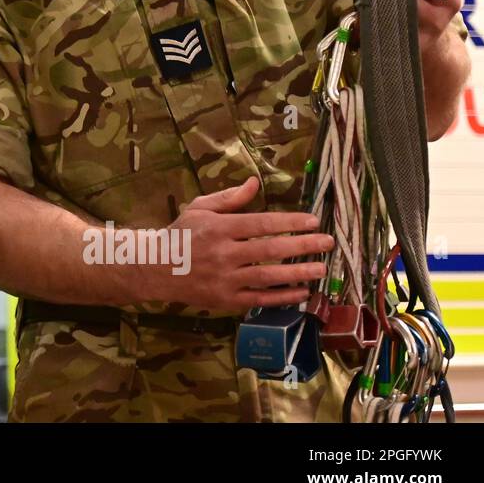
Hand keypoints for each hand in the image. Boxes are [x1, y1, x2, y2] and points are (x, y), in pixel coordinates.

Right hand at [160, 177, 332, 312]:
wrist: (156, 268)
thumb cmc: (181, 234)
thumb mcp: (199, 209)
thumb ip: (229, 198)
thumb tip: (256, 183)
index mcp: (219, 228)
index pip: (261, 223)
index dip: (290, 223)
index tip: (313, 221)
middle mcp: (223, 253)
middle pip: (270, 250)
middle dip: (303, 246)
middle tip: (327, 243)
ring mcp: (225, 278)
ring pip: (269, 276)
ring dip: (298, 273)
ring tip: (320, 268)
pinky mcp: (225, 299)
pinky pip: (259, 299)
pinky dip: (282, 297)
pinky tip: (301, 292)